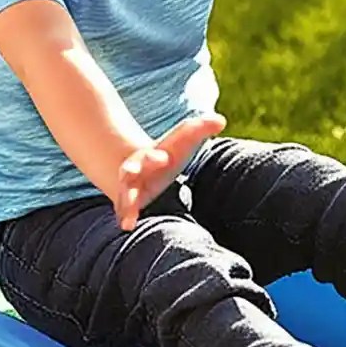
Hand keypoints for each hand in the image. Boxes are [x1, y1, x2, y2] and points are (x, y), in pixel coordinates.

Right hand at [115, 114, 225, 230]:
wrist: (142, 164)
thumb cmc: (169, 152)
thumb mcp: (184, 140)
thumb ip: (201, 129)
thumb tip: (221, 121)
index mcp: (151, 155)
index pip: (152, 154)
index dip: (156, 156)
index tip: (163, 159)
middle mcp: (137, 169)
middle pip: (129, 169)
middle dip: (130, 170)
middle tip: (130, 172)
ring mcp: (131, 186)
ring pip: (125, 193)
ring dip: (126, 203)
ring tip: (128, 220)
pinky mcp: (130, 202)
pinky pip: (124, 210)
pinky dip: (125, 217)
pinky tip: (127, 226)